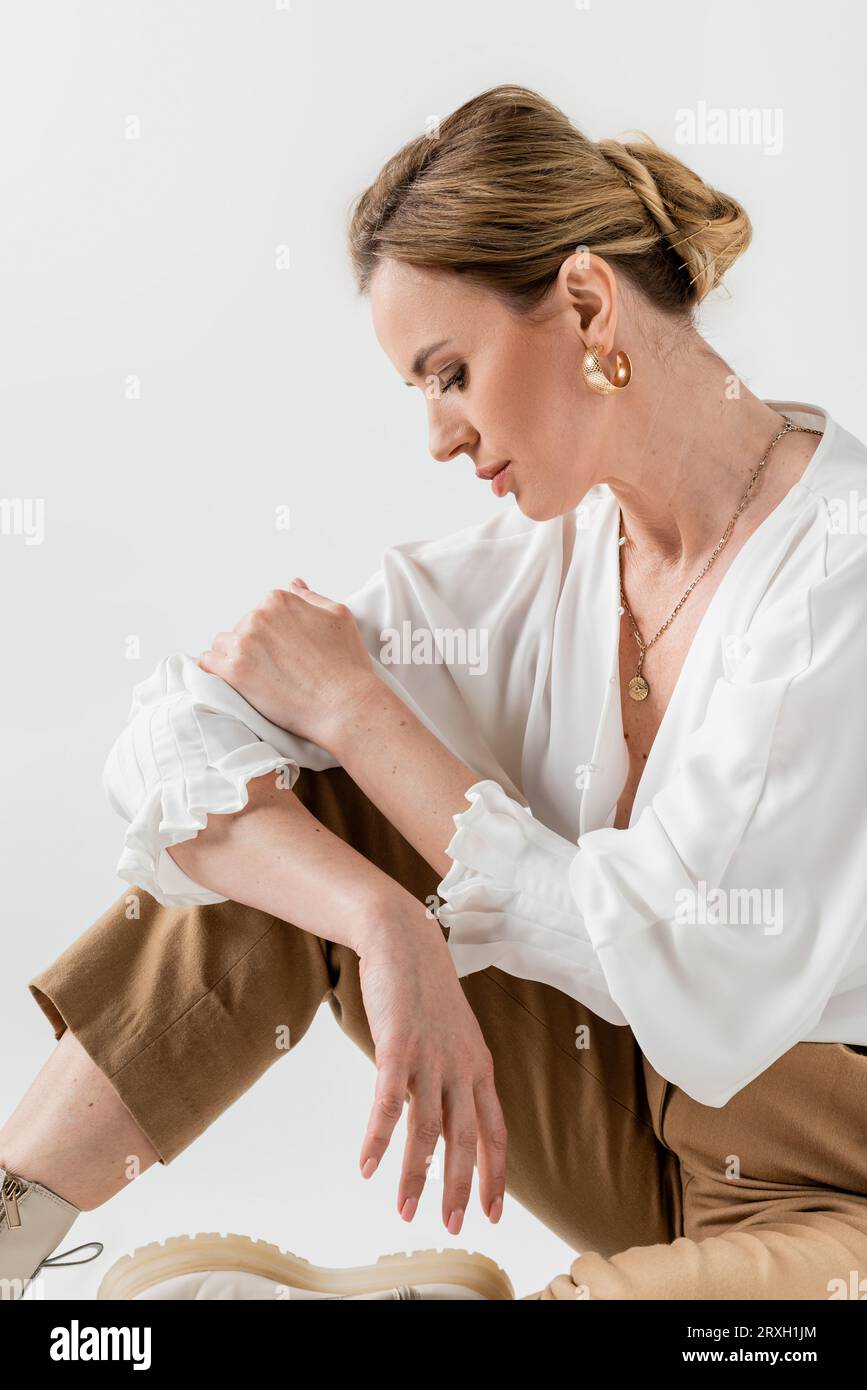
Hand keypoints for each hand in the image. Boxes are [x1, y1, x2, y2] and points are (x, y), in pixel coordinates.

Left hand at [197, 578, 373, 746]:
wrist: (343, 704)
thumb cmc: (346, 664)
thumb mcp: (339, 616)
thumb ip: (311, 597)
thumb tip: (294, 584)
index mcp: (279, 601)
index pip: (261, 611)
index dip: (272, 634)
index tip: (282, 652)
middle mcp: (258, 616)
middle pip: (241, 627)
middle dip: (254, 645)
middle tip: (275, 668)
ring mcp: (243, 643)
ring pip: (222, 645)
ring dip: (234, 657)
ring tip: (257, 677)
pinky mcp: (233, 671)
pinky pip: (208, 663)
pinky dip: (216, 671)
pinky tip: (232, 680)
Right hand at [355, 900, 507, 1234]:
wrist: (404, 939)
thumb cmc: (424, 991)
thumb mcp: (452, 1037)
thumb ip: (453, 1077)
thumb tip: (443, 1118)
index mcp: (479, 1068)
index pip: (495, 1132)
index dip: (495, 1175)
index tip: (492, 1213)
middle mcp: (462, 1067)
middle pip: (466, 1140)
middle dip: (460, 1188)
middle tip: (453, 1227)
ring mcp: (432, 1057)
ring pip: (428, 1130)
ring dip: (416, 1176)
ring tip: (406, 1212)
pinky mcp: (399, 1046)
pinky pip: (388, 1102)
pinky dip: (378, 1138)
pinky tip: (366, 1166)